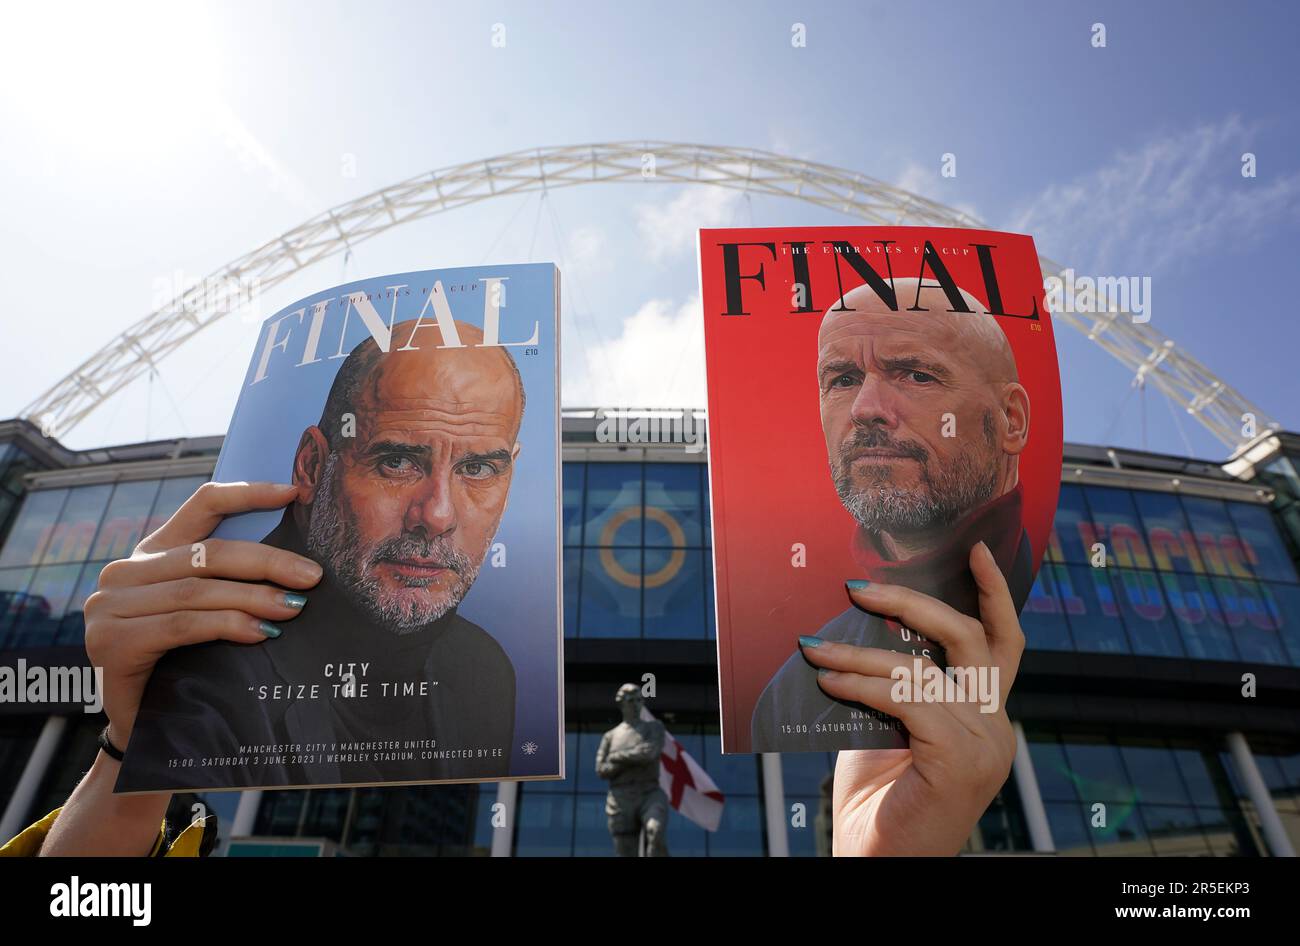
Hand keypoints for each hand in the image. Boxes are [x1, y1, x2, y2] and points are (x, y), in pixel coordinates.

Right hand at [84, 481, 322, 746]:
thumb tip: (298, 569)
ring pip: (198, 590)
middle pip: (209, 553)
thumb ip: (230, 583)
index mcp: (152, 553)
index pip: (201, 506)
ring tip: (294, 607)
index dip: (247, 494)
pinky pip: (182, 624)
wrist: (142, 727)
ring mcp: (110, 605)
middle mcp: (125, 571)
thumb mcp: (206, 612)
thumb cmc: (184, 665)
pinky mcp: (111, 639)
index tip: (293, 494)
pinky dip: (226, 625)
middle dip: (268, 563)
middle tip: (312, 577)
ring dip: (253, 597)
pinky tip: (259, 633)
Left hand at [798, 541, 1023, 855]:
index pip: (1003, 641)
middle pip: (968, 637)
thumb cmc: (878, 800)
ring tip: (813, 649)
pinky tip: (828, 683)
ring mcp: (986, 744)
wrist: (878, 863)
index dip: (994, 592)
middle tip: (858, 588)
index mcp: (986, 713)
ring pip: (920, 671)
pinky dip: (863, 687)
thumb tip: (854, 626)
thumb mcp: (885, 726)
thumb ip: (889, 682)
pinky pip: (907, 702)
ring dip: (858, 655)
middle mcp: (996, 725)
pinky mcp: (962, 761)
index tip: (974, 548)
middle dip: (912, 603)